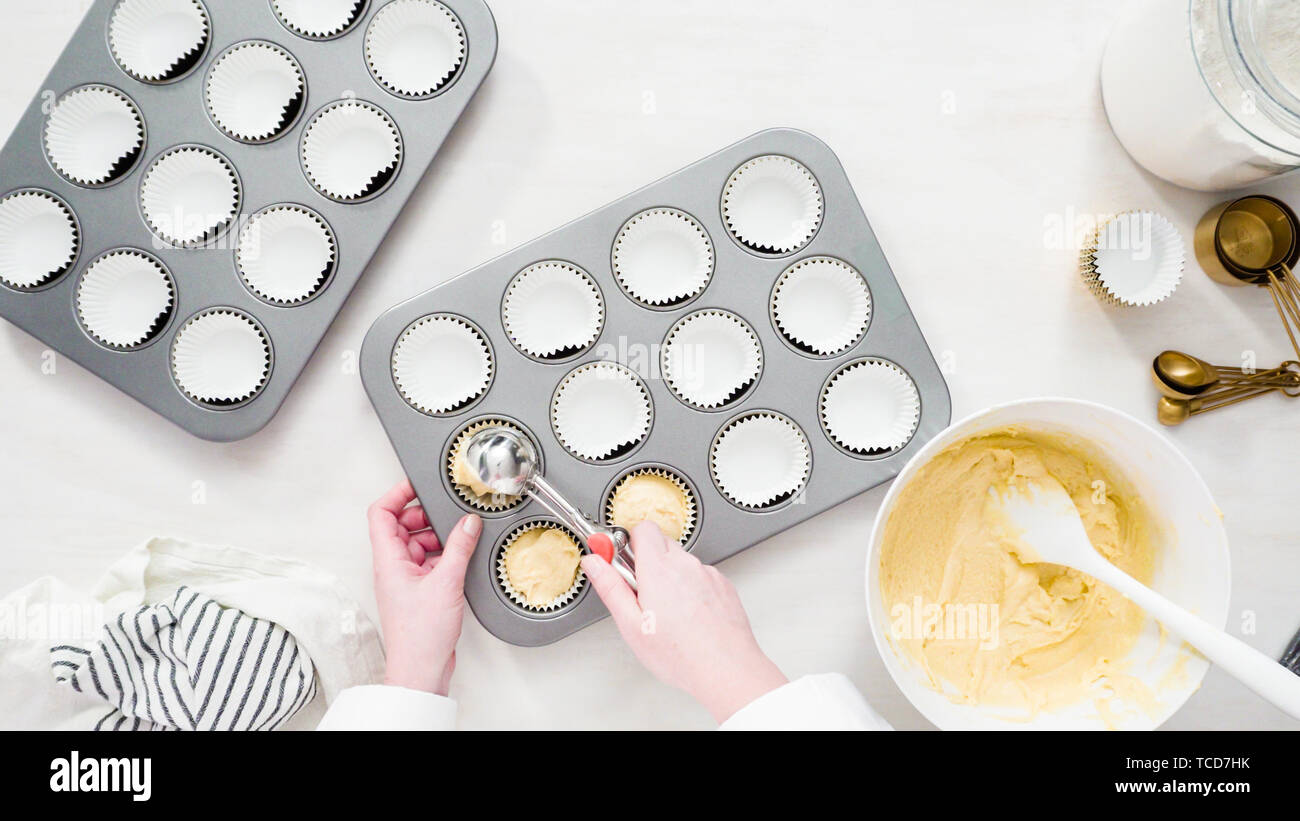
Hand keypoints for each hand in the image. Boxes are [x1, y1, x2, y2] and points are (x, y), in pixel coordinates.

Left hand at [367, 479, 480, 695]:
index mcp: (388, 560)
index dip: (397, 494)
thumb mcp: (446, 582)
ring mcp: (404, 580)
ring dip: (437, 537)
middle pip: (400, 526)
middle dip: (424, 516)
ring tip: (458, 538)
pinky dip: (443, 556)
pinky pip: (428, 562)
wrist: (421, 669)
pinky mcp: (418, 591)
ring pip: (416, 544)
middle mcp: (392, 567)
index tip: (417, 484)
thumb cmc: (420, 636)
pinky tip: (460, 559)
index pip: (380, 513)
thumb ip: (459, 547)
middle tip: (446, 514)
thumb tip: (467, 523)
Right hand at [581, 522, 787, 722]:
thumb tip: (594, 562)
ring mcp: (708, 574)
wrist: (727, 669)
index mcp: (659, 569)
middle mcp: (686, 564)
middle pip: (661, 543)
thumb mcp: (631, 625)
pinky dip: (692, 588)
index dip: (627, 542)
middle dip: (647, 561)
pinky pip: (701, 576)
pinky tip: (689, 617)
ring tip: (668, 613)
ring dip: (670, 576)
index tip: (619, 560)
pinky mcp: (724, 585)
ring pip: (682, 562)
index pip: (642, 529)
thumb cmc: (681, 654)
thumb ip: (610, 587)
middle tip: (642, 593)